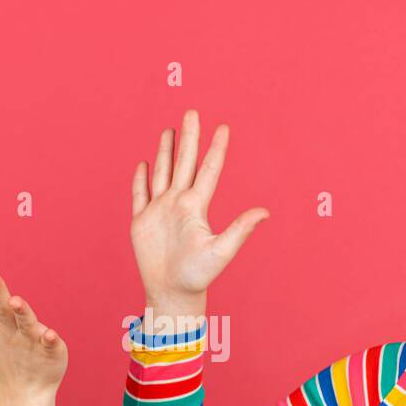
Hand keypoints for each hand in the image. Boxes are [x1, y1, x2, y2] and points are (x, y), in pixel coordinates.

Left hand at [0, 262, 67, 396]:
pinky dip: (50, 339)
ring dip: (22, 311)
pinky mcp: (50, 349)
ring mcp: (32, 334)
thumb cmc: (0, 350)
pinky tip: (49, 335)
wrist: (27, 384)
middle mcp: (12, 321)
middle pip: (2, 304)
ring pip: (26, 321)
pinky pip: (50, 343)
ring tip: (15, 302)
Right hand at [130, 108, 269, 315]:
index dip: (216, 148)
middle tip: (192, 112)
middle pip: (184, 163)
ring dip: (165, 152)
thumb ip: (241, 229)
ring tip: (170, 131)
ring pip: (162, 173)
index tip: (223, 126)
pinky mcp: (141, 222)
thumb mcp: (222, 250)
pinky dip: (140, 179)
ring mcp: (159, 211)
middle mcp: (179, 204)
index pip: (208, 170)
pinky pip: (140, 194)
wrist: (172, 293)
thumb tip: (265, 212)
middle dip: (188, 137)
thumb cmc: (199, 276)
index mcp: (197, 207)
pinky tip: (143, 164)